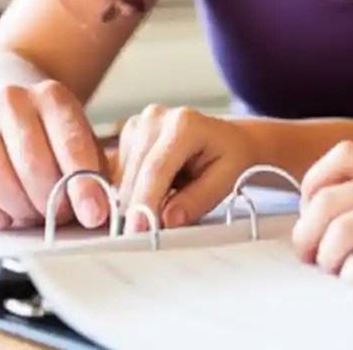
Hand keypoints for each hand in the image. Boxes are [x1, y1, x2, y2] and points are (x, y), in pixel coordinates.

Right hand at [0, 80, 107, 230]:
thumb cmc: (48, 130)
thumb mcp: (79, 137)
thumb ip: (93, 171)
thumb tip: (97, 213)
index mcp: (52, 96)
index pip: (71, 145)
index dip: (83, 186)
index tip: (94, 215)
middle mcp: (11, 101)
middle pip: (33, 167)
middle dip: (51, 204)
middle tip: (61, 217)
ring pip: (0, 184)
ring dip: (22, 212)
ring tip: (35, 215)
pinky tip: (6, 216)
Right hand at [114, 105, 258, 231]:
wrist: (230, 138)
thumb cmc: (233, 156)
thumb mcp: (227, 179)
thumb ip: (197, 200)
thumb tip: (167, 220)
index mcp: (183, 124)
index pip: (155, 170)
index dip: (144, 203)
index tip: (137, 232)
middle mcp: (155, 118)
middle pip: (133, 176)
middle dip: (140, 209)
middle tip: (155, 233)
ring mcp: (138, 124)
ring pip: (122, 179)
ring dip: (137, 200)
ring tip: (169, 198)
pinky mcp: (127, 135)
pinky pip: (119, 175)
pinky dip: (134, 191)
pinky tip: (157, 190)